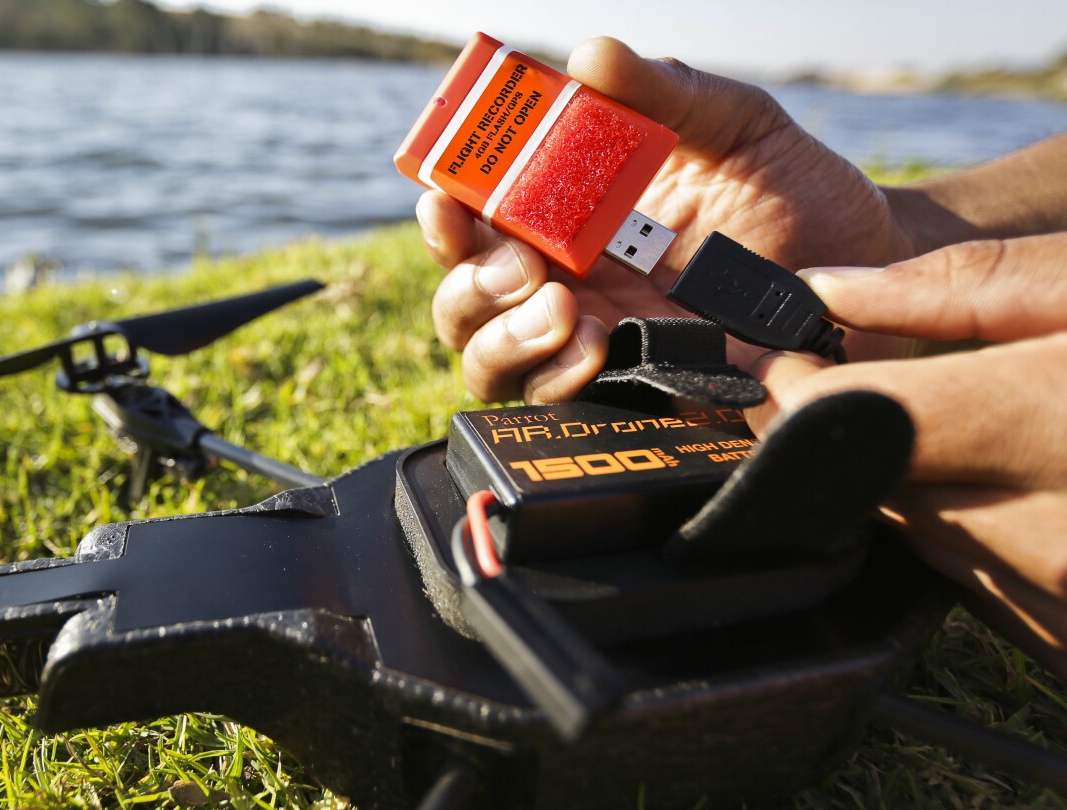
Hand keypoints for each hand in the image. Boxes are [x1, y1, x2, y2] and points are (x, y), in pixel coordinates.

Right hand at [422, 37, 920, 403]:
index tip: (447, 197)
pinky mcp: (639, 391)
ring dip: (504, 339)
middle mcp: (566, 284)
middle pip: (463, 306)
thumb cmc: (790, 182)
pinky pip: (564, 407)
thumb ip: (661, 91)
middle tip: (519, 265)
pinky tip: (593, 347)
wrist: (870, 258)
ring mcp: (597, 344)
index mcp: (565, 219)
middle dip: (469, 287)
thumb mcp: (728, 120)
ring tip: (560, 307)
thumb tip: (591, 57)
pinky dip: (560, 379)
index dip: (443, 215)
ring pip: (493, 366)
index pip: (472, 225)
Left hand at [747, 233, 1066, 671]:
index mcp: (1055, 427)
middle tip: (869, 384)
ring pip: (923, 546)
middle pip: (875, 491)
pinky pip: (983, 593)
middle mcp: (1058, 541)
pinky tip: (1034, 487)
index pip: (852, 425)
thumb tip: (834, 293)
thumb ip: (964, 291)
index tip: (788, 360)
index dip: (798, 391)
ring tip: (982, 430)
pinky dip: (979, 539)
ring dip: (915, 489)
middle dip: (849, 440)